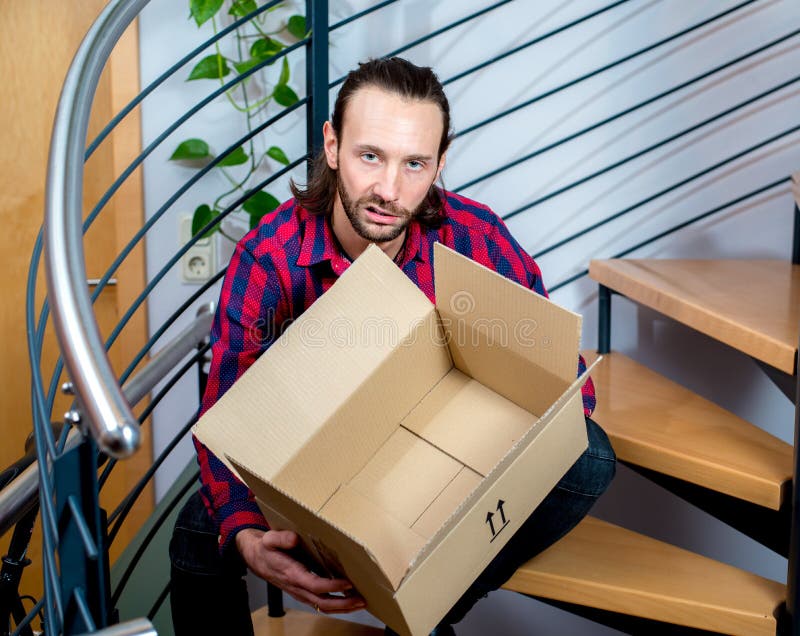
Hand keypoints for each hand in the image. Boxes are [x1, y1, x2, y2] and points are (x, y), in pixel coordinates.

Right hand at [235, 528, 365, 613]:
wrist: (256, 559)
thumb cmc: (266, 549)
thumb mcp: (269, 539)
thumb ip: (281, 538)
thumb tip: (295, 538)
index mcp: (291, 574)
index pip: (315, 585)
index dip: (332, 586)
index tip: (348, 583)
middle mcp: (297, 587)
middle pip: (322, 602)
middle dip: (343, 603)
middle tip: (362, 600)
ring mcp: (300, 592)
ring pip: (322, 606)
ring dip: (342, 607)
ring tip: (360, 602)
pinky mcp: (303, 592)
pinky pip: (320, 603)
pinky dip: (336, 604)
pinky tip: (348, 600)